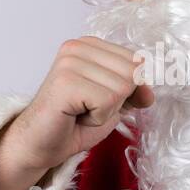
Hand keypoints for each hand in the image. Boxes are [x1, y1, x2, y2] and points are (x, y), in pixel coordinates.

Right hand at [2, 37, 154, 173]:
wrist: (40, 145)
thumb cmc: (73, 123)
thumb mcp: (113, 103)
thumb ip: (134, 90)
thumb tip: (148, 91)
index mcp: (90, 45)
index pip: (137, 61)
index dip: (128, 90)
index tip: (100, 101)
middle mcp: (78, 46)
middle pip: (132, 73)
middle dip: (118, 101)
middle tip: (88, 108)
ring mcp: (69, 62)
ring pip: (122, 88)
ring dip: (106, 111)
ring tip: (81, 112)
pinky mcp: (65, 81)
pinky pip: (107, 102)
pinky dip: (97, 118)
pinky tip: (76, 116)